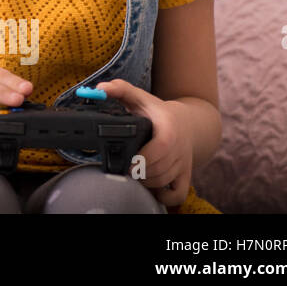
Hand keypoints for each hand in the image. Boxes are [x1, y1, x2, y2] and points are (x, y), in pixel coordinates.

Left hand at [94, 79, 192, 209]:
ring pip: (163, 181)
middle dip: (138, 171)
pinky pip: (177, 194)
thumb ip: (120, 89)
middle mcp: (179, 148)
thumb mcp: (139, 97)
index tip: (126, 160)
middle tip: (123, 167)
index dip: (142, 158)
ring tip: (132, 173)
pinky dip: (163, 196)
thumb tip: (100, 89)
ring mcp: (183, 163)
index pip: (160, 149)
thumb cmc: (156, 111)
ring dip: (145, 181)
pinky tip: (150, 187)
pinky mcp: (186, 175)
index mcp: (169, 129)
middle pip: (158, 169)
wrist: (186, 123)